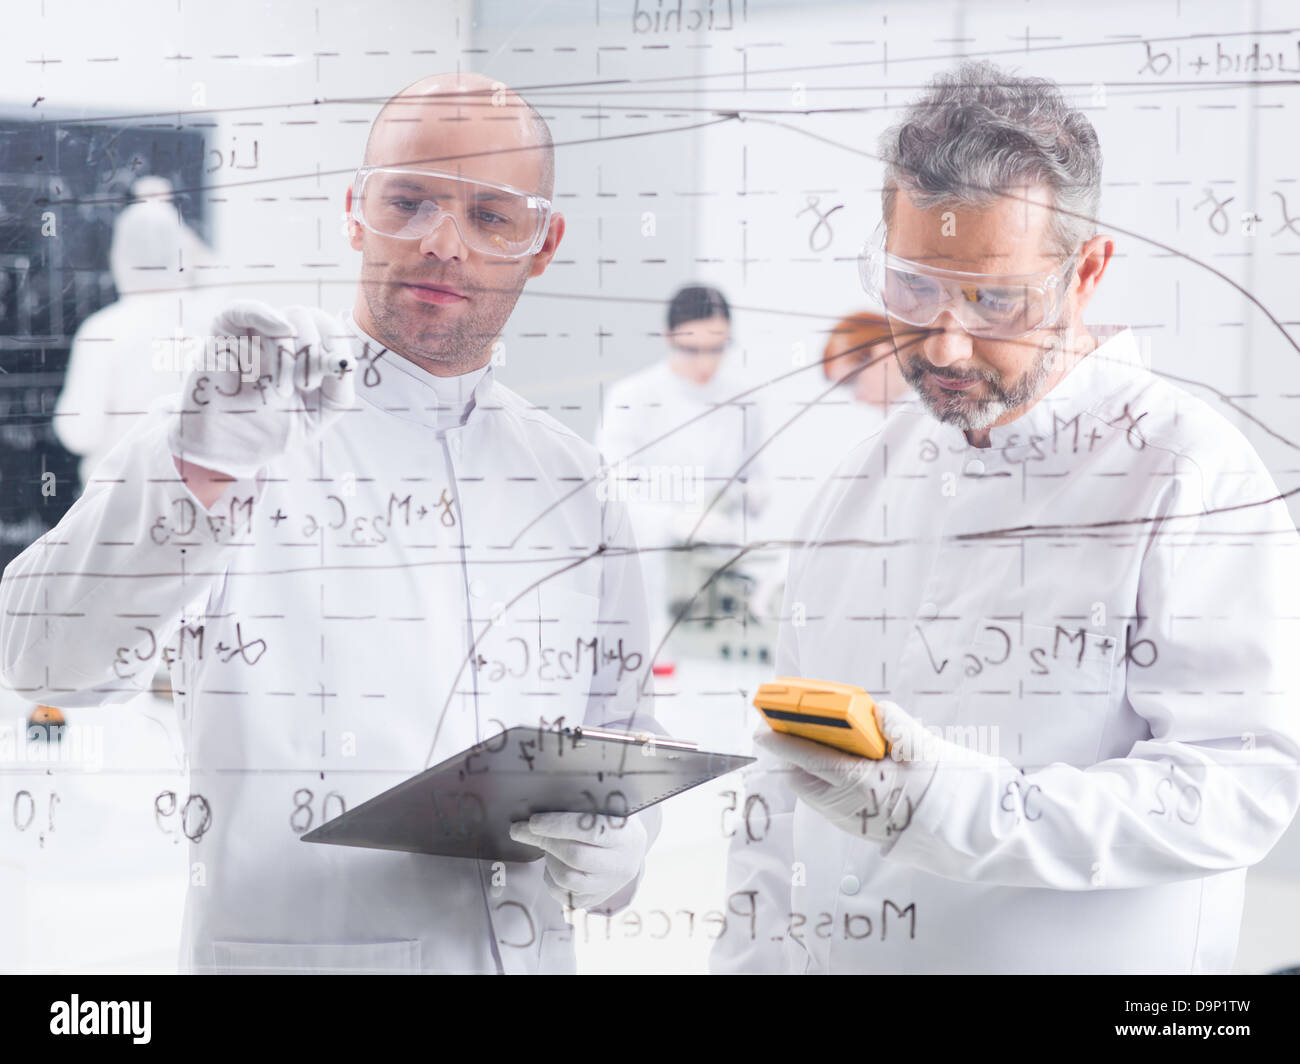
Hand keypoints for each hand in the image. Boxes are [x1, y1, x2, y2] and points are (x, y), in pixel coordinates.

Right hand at [166, 301, 353, 479]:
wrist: (229, 452)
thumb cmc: (274, 432)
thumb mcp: (317, 416)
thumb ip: (338, 390)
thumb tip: (347, 361)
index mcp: (304, 352)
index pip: (328, 327)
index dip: (337, 344)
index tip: (335, 371)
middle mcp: (281, 339)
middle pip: (310, 318)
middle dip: (314, 353)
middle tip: (304, 387)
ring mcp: (253, 335)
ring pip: (286, 318)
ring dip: (291, 353)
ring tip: (282, 390)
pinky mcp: (223, 337)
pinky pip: (242, 310)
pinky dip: (265, 315)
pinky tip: (281, 332)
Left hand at [509, 811, 648, 909]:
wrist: (631, 850)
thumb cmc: (614, 821)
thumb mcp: (609, 808)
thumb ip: (585, 806)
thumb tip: (546, 804)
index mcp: (626, 836)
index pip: (590, 831)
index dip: (558, 826)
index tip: (533, 821)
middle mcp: (621, 864)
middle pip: (575, 856)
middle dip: (544, 841)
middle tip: (522, 830)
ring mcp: (608, 885)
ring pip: (567, 878)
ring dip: (548, 860)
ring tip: (547, 846)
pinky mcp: (595, 899)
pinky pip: (564, 895)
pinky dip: (550, 878)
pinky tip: (552, 864)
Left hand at [753, 699, 952, 842]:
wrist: (962, 829)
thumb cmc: (942, 787)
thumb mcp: (923, 747)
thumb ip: (896, 724)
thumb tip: (877, 711)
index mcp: (861, 784)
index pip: (808, 758)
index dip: (781, 743)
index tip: (761, 730)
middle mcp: (849, 807)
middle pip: (802, 778)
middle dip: (793, 755)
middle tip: (791, 731)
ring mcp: (851, 822)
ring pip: (813, 791)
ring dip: (810, 769)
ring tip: (815, 746)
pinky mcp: (856, 829)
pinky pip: (828, 802)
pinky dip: (826, 782)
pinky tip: (840, 767)